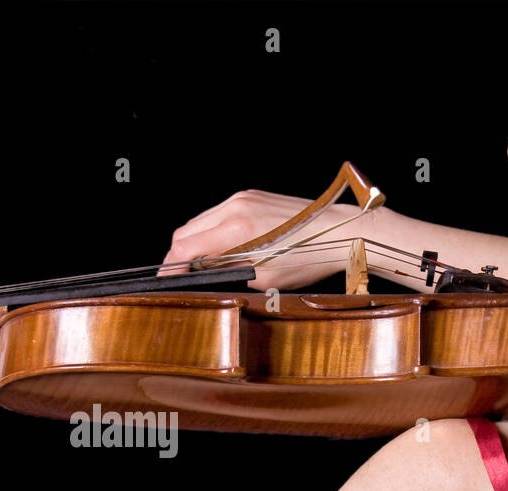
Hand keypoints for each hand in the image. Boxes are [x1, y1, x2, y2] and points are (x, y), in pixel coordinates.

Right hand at [160, 190, 357, 290]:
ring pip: (200, 220)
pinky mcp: (251, 195)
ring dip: (196, 241)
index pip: (184, 246)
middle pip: (185, 231)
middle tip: (184, 274)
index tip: (168, 279)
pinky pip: (218, 213)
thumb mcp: (263, 277)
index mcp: (236, 229)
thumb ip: (227, 272)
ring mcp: (242, 198)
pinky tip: (225, 246)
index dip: (171, 266)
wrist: (340, 231)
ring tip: (207, 263)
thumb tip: (204, 273)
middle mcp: (235, 207)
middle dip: (180, 254)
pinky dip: (213, 230)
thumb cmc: (308, 257)